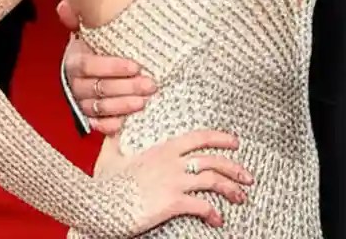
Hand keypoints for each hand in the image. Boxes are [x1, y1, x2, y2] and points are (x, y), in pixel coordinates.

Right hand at [59, 0, 156, 134]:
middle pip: (99, 88)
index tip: (136, 66)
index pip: (90, 66)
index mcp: (75, 62)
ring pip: (100, 107)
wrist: (82, 73)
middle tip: (151, 84)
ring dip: (123, 105)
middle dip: (127, 88)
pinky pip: (97, 125)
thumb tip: (67, 3)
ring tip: (145, 101)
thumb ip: (77, 19)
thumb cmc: (91, 49)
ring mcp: (81, 103)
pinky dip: (110, 125)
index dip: (112, 67)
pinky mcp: (88, 118)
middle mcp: (75, 85)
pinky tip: (125, 122)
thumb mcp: (86, 32)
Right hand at [115, 130, 253, 231]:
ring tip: (240, 198)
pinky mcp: (172, 202)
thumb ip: (116, 140)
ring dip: (231, 189)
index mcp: (162, 149)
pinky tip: (218, 220)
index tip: (235, 142)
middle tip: (248, 177)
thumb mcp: (110, 156)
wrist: (97, 203)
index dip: (220, 138)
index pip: (199, 137)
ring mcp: (174, 181)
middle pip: (213, 160)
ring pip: (212, 181)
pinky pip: (201, 206)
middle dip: (234, 168)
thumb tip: (114, 126)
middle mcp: (172, 163)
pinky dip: (213, 213)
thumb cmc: (103, 183)